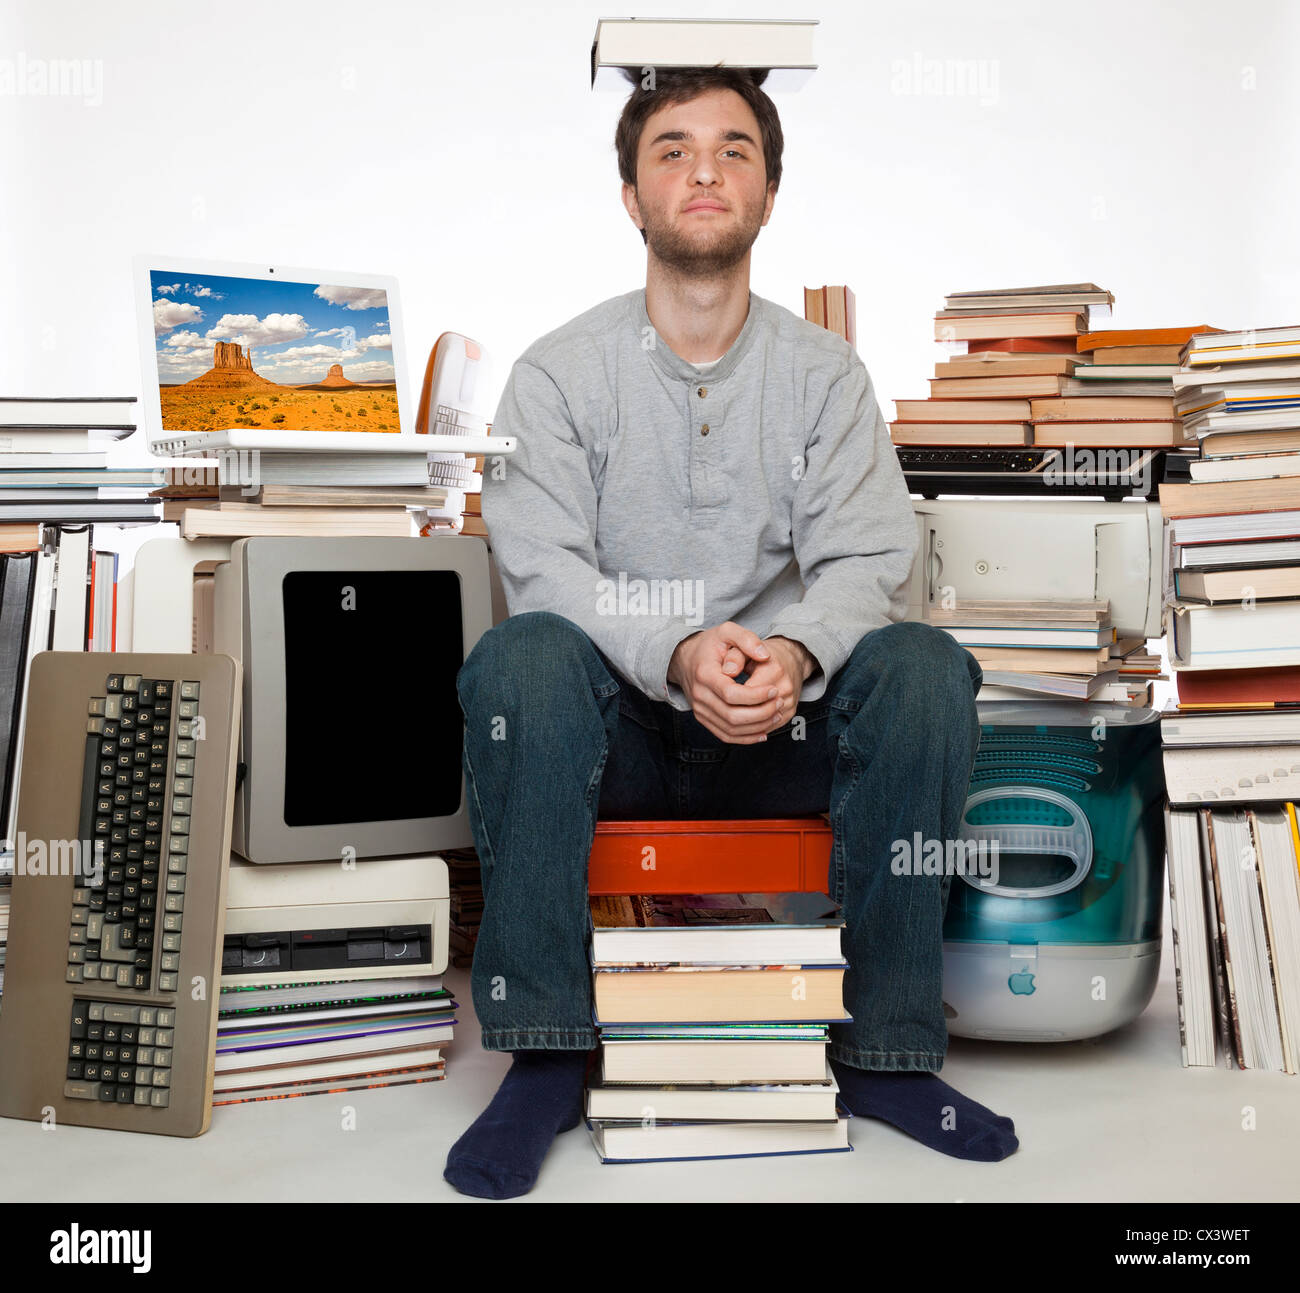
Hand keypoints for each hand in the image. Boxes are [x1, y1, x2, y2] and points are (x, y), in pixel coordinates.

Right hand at [669, 625, 811, 743]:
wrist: (685, 659)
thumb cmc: (709, 645)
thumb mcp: (727, 632)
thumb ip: (747, 639)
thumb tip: (764, 655)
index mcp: (705, 674)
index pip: (732, 694)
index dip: (756, 696)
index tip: (774, 690)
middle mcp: (699, 696)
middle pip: (732, 716)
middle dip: (760, 713)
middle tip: (779, 703)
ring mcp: (700, 710)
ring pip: (730, 730)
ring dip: (756, 727)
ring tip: (775, 715)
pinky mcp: (704, 719)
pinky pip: (726, 735)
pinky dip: (746, 738)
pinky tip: (764, 732)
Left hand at [726, 636, 814, 733]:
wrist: (787, 659)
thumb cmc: (760, 654)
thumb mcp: (744, 647)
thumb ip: (734, 656)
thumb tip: (727, 671)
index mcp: (773, 669)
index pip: (745, 693)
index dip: (728, 696)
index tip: (719, 693)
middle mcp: (784, 688)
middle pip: (752, 712)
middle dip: (732, 712)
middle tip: (719, 707)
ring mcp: (788, 703)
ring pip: (759, 725)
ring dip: (739, 725)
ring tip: (725, 715)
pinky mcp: (789, 714)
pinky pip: (765, 729)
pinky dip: (748, 731)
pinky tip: (736, 722)